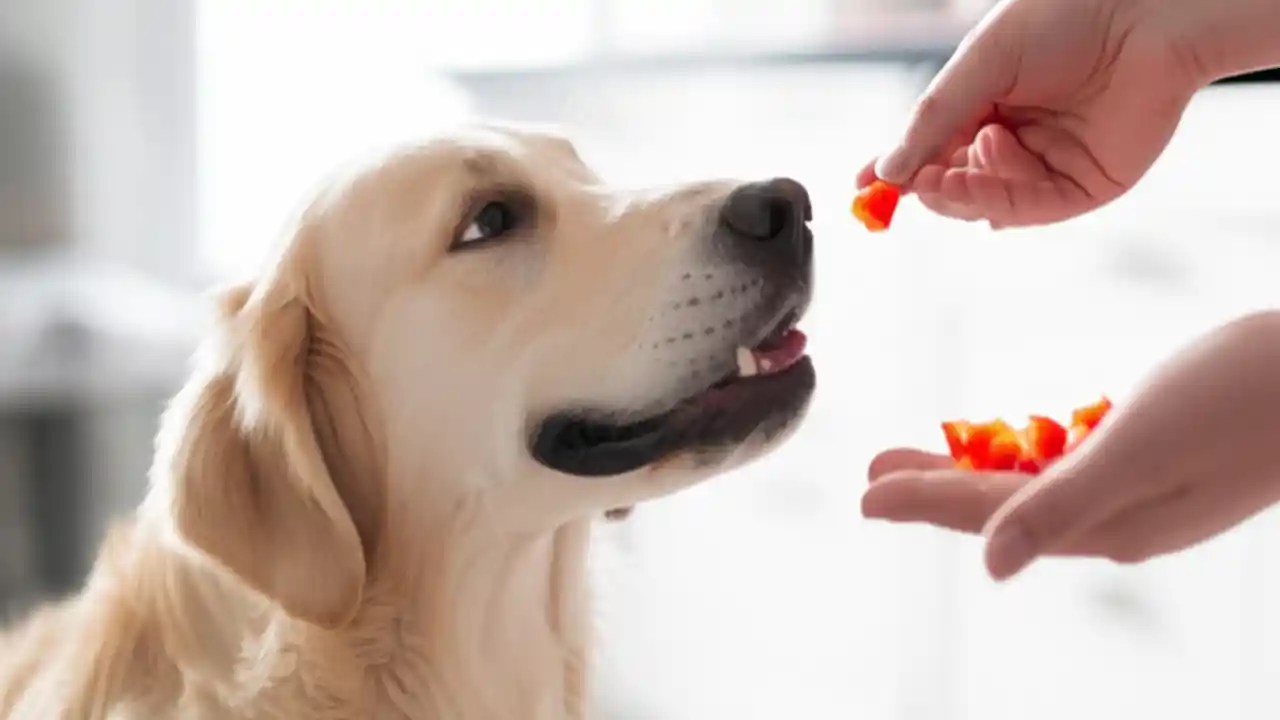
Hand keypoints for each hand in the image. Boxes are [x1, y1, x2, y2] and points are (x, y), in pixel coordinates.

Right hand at [859, 0, 1204, 227]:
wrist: (1141, 14)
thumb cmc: (1061, 19)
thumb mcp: (980, 65)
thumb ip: (933, 119)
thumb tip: (885, 173)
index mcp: (985, 109)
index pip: (932, 152)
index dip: (896, 173)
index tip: (860, 189)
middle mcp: (1014, 143)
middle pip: (956, 188)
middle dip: (931, 187)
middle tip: (914, 182)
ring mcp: (1048, 168)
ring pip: (988, 205)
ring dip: (964, 188)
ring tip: (960, 159)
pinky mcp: (1084, 187)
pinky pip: (1030, 209)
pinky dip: (1001, 193)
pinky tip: (992, 154)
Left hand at [862, 312, 1279, 579]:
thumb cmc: (1244, 401)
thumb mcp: (1143, 450)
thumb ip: (1062, 504)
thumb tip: (990, 566)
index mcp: (1106, 522)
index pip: (988, 517)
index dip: (922, 502)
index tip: (866, 492)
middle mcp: (1118, 517)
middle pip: (999, 506)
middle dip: (931, 492)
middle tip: (873, 474)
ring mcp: (1142, 490)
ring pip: (1030, 484)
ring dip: (968, 469)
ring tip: (917, 452)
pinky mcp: (1161, 459)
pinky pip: (1070, 465)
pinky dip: (1025, 455)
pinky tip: (1008, 441)